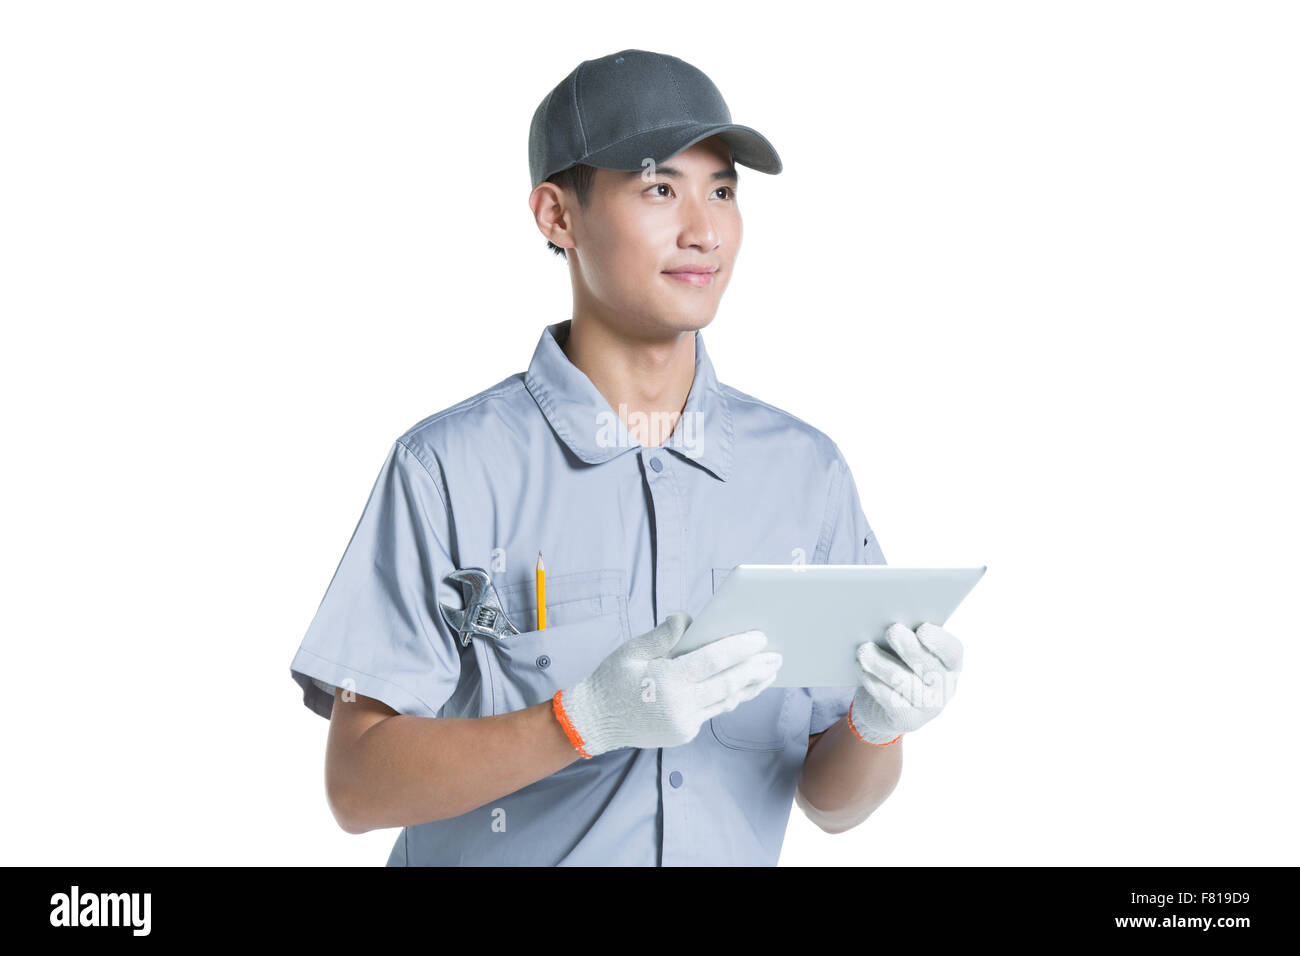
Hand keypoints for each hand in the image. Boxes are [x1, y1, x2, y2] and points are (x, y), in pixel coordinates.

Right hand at [553, 610, 782, 757]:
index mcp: (667, 681)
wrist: (594, 722)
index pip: (714, 660)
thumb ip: (664, 634)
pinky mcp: (684, 733)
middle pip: (729, 683)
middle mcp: (680, 705)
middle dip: (756, 668)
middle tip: (777, 656)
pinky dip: (730, 697)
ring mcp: (684, 723)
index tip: (760, 637)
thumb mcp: (632, 650)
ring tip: (769, 672)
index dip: (740, 648)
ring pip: (726, 700)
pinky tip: (742, 686)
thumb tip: (689, 618)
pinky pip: (713, 711)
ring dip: (750, 685)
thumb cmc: (611, 680)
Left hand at [847, 622, 962, 744]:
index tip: (922, 628)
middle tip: (892, 630)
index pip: (953, 652)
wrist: (883, 709)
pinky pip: (890, 700)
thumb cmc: (897, 667)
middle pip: (930, 667)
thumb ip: (908, 637)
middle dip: (910, 648)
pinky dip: (874, 682)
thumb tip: (892, 619)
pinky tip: (861, 669)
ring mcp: (929, 708)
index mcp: (950, 665)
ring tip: (864, 650)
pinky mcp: (908, 721)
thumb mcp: (907, 652)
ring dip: (883, 664)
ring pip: (905, 683)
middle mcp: (945, 688)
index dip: (939, 641)